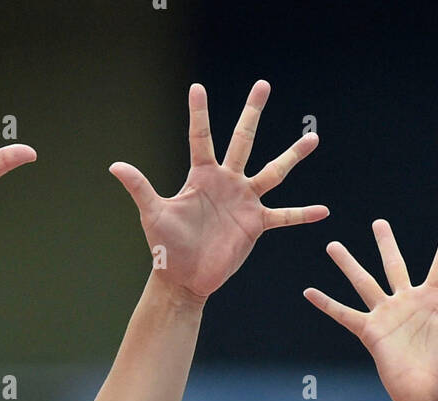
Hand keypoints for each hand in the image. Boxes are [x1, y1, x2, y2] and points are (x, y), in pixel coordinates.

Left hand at [110, 81, 326, 301]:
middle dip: (252, 113)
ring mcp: (243, 201)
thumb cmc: (166, 246)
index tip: (197, 87)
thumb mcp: (153, 214)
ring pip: (272, 172)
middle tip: (263, 85)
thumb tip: (115, 166)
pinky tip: (323, 211)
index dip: (199, 113)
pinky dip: (302, 215)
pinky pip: (283, 216)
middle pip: (243, 140)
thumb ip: (140, 187)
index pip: (201, 137)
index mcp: (201, 175)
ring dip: (292, 156)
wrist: (184, 277)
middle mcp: (226, 182)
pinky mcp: (255, 224)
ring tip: (313, 139)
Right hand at [304, 207, 437, 400]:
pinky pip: (345, 314)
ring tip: (333, 246)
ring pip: (365, 283)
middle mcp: (409, 304)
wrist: (431, 399)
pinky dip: (327, 304)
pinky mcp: (371, 333)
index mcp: (434, 300)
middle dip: (386, 243)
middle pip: (395, 265)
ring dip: (349, 265)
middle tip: (379, 223)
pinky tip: (309, 292)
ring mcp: (388, 317)